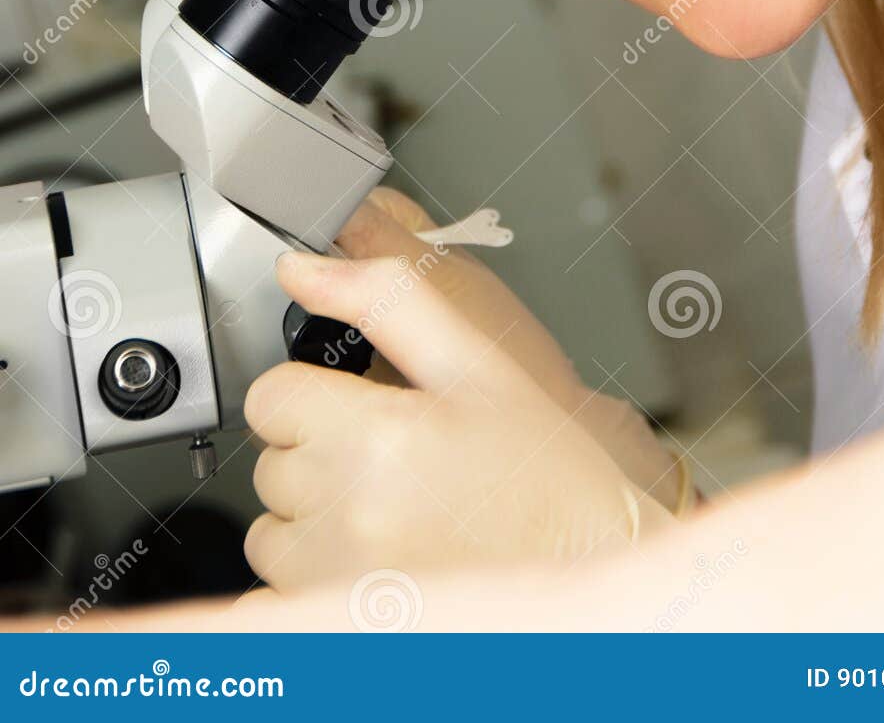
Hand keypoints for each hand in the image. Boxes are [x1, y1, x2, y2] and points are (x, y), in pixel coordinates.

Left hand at [244, 241, 673, 589]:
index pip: (270, 396)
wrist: (594, 570)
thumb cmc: (547, 477)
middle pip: (271, 465)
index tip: (357, 411)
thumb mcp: (479, 364)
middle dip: (320, 458)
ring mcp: (339, 585)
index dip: (313, 395)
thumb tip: (302, 267)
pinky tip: (371, 572)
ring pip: (271, 536)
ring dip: (314, 525)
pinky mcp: (337, 634)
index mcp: (376, 437)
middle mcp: (348, 517)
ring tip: (393, 518)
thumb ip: (384, 299)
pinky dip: (307, 590)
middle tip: (395, 465)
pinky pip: (271, 608)